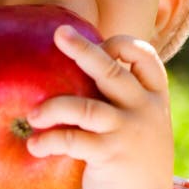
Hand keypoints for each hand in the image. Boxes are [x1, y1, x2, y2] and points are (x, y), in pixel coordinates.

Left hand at [26, 26, 173, 188]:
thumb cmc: (136, 155)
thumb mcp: (143, 120)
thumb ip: (124, 96)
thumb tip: (86, 62)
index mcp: (155, 96)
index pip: (145, 56)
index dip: (121, 44)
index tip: (101, 45)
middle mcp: (145, 109)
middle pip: (112, 71)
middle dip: (84, 49)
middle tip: (59, 34)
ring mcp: (128, 131)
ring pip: (86, 107)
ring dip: (54, 107)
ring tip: (34, 115)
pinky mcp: (110, 155)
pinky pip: (74, 140)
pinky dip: (50, 140)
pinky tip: (35, 145)